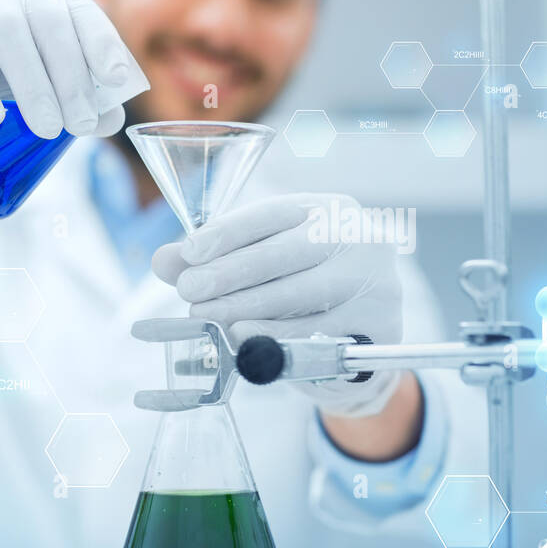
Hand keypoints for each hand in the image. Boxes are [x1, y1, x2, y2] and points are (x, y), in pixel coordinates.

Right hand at [0, 0, 146, 138]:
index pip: (82, 12)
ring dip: (33, 84)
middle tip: (80, 124)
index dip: (103, 45)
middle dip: (71, 76)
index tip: (117, 81)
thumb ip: (68, 96)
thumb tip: (109, 121)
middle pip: (50, 21)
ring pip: (8, 30)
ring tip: (48, 128)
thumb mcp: (27, 80)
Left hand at [153, 193, 404, 416]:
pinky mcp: (381, 321)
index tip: (189, 251)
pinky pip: (319, 330)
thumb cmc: (308, 291)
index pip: (275, 213)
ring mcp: (376, 278)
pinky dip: (276, 335)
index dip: (229, 231)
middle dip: (231, 272)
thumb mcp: (266, 266)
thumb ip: (218, 259)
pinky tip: (243, 336)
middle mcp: (361, 236)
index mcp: (331, 209)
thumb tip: (164, 261)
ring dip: (247, 305)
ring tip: (206, 316)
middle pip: (288, 251)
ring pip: (302, 291)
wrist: (362, 338)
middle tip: (189, 290)